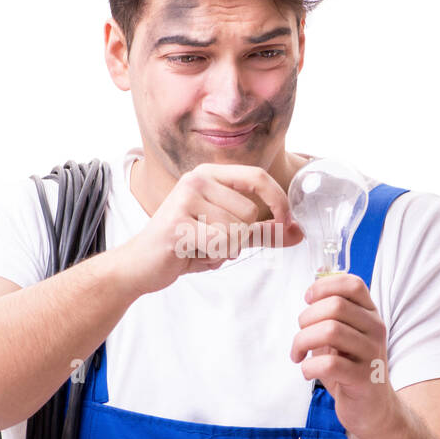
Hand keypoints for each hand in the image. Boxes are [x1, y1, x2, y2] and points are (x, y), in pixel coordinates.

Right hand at [118, 162, 303, 294]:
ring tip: (199, 248)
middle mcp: (196, 179)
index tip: (287, 223)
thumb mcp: (228, 235)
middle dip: (239, 239)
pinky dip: (212, 257)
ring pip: (235, 231)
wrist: (140, 264)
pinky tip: (191, 254)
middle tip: (211, 243)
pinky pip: (220, 243)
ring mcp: (184, 198)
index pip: (258, 177)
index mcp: (210, 174)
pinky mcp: (177, 224)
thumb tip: (298, 232)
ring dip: (224, 250)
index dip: (278, 201)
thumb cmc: (186, 245)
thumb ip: (263, 231)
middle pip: (248, 213)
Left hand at [290, 273, 400, 437]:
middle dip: (306, 319)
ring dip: (302, 342)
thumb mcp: (343, 337)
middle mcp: (375, 330)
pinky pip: (329, 364)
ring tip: (298, 355)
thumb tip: (312, 288)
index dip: (324, 287)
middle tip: (300, 338)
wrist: (374, 410)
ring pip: (330, 331)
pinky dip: (309, 366)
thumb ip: (331, 315)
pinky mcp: (363, 379)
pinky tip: (308, 372)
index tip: (308, 300)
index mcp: (370, 315)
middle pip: (335, 306)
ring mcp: (371, 354)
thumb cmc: (351, 369)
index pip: (352, 284)